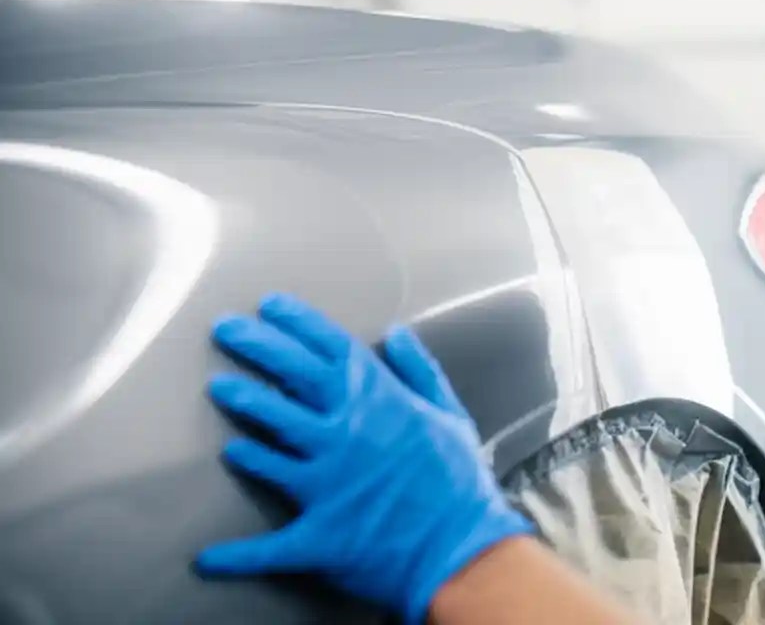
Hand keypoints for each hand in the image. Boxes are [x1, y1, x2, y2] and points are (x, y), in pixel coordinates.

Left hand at [197, 293, 532, 622]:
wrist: (461, 549)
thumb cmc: (459, 483)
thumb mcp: (450, 415)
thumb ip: (420, 371)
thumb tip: (397, 333)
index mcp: (381, 400)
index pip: (332, 346)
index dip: (297, 322)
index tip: (270, 306)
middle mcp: (346, 429)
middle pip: (291, 374)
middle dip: (255, 345)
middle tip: (226, 328)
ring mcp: (325, 476)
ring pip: (269, 433)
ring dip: (243, 406)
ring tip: (220, 387)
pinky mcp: (315, 526)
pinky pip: (267, 539)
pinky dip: (235, 552)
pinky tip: (206, 554)